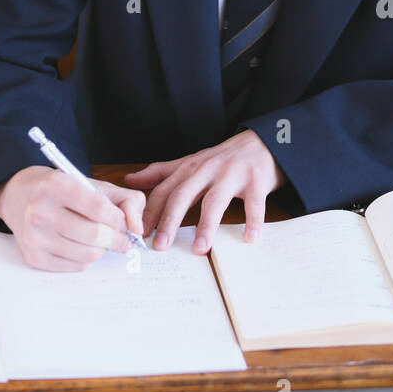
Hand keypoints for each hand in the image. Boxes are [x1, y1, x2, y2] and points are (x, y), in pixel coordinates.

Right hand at [0, 167, 145, 271]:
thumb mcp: (93, 184)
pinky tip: (82, 246)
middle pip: (95, 235)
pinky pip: (75, 266)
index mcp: (56, 185)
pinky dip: (87, 259)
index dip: (118, 218)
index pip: (98, 208)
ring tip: (102, 240)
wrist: (18, 196)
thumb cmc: (61, 190)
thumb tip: (138, 229)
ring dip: (103, 250)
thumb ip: (126, 200)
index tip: (122, 221)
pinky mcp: (33, 257)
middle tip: (121, 238)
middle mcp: (41, 210)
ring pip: (87, 255)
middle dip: (116, 239)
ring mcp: (35, 236)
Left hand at [122, 129, 284, 254]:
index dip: (151, 211)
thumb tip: (130, 180)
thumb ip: (161, 172)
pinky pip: (254, 203)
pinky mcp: (256, 181)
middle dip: (170, 220)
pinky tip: (250, 238)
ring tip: (200, 249)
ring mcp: (232, 174)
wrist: (262, 142)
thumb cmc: (223, 158)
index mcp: (190, 168)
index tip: (140, 233)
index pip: (165, 190)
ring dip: (207, 226)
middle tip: (161, 245)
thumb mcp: (191, 162)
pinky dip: (253, 221)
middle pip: (184, 195)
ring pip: (215, 200)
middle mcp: (208, 170)